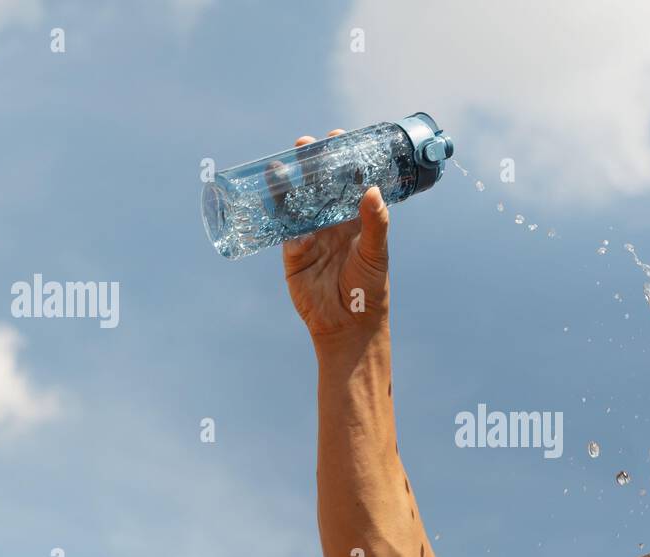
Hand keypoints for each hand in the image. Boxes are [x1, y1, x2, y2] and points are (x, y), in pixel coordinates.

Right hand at [270, 130, 389, 339]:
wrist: (348, 325)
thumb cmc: (369, 288)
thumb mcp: (375, 253)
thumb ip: (376, 223)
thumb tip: (373, 190)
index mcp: (355, 218)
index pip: (348, 182)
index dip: (342, 160)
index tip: (339, 138)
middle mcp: (331, 223)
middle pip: (318, 187)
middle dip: (311, 165)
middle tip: (305, 144)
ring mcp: (310, 236)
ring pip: (296, 203)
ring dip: (287, 184)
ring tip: (280, 165)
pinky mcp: (293, 253)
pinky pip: (283, 229)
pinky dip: (278, 214)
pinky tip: (274, 197)